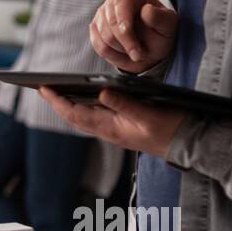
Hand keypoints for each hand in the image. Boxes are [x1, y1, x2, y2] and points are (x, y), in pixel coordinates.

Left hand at [39, 87, 187, 157]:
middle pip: (75, 115)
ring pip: (85, 116)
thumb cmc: (171, 129)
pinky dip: (85, 105)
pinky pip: (96, 116)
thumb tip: (102, 92)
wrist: (189, 143)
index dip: (58, 101)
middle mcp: (109, 130)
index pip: (76, 113)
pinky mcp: (122, 126)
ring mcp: (115, 129)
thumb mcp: (149, 114)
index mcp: (112, 128)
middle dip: (58, 101)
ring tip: (56, 90)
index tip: (43, 88)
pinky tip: (83, 96)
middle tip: (42, 86)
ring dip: (69, 104)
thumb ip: (125, 105)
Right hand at [90, 0, 176, 72]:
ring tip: (136, 52)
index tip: (127, 32)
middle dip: (125, 41)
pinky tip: (125, 53)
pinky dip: (113, 55)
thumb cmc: (161, 32)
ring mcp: (102, 14)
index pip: (122, 1)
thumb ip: (160, 17)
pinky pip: (99, 46)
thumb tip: (146, 10)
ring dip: (121, 49)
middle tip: (139, 54)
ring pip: (104, 36)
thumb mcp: (169, 25)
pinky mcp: (96, 29)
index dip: (122, 17)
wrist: (154, 47)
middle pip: (111, 21)